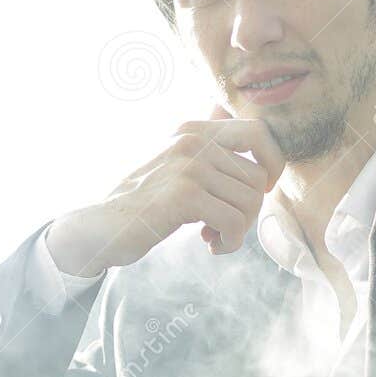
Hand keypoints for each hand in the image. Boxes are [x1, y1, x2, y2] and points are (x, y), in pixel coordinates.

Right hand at [45, 103, 284, 274]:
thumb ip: (209, 151)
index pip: (259, 133)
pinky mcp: (185, 195)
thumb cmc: (146, 204)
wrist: (104, 227)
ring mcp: (189, 166)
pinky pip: (234, 222)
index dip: (272, 164)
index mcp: (194, 130)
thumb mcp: (178, 166)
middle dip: (250, 210)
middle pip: (257, 177)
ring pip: (249, 202)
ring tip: (215, 237)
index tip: (259, 191)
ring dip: (238, 230)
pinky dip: (230, 241)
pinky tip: (211, 246)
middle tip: (227, 225)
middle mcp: (193, 141)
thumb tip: (244, 139)